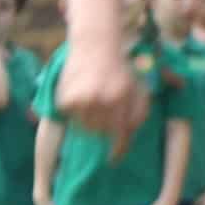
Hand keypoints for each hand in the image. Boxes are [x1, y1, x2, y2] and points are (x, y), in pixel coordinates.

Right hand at [57, 43, 149, 160]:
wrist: (96, 45)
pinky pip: (70, 117)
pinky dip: (75, 111)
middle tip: (105, 112)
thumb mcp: (139, 88)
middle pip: (101, 132)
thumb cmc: (120, 69)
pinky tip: (82, 95)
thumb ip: (138, 113)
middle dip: (104, 127)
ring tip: (94, 102)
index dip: (118, 150)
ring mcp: (81, 100)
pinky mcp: (65, 98)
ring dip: (90, 120)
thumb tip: (127, 136)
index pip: (120, 133)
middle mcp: (101, 101)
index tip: (114, 159)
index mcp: (122, 99)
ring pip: (84, 126)